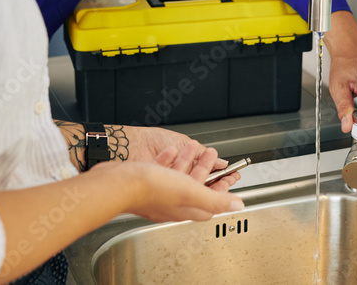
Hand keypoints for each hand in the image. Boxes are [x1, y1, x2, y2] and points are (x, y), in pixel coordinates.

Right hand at [94, 143, 243, 222]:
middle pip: (195, 186)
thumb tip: (238, 205)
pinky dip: (169, 160)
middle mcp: (171, 203)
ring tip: (193, 147)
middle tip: (213, 156)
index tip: (229, 176)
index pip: (211, 201)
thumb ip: (216, 199)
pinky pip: (160, 170)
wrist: (118, 183)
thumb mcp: (192, 192)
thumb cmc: (151, 189)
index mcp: (185, 208)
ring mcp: (157, 193)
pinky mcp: (144, 183)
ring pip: (177, 176)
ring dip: (187, 160)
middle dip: (206, 169)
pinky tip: (171, 151)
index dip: (223, 188)